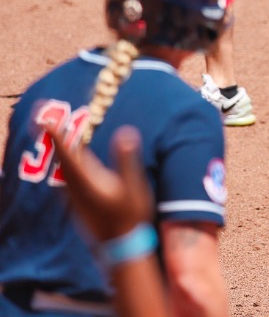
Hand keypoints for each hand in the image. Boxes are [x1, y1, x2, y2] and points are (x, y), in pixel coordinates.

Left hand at [43, 122, 152, 241]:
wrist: (120, 246)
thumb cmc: (129, 216)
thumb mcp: (133, 185)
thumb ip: (126, 159)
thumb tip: (125, 132)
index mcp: (87, 180)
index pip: (68, 152)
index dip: (56, 134)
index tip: (44, 118)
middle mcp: (75, 187)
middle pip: (59, 156)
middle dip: (51, 135)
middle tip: (42, 115)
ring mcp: (74, 195)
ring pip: (60, 166)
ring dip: (56, 147)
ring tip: (50, 130)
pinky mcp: (76, 201)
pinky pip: (65, 174)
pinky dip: (63, 160)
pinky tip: (67, 159)